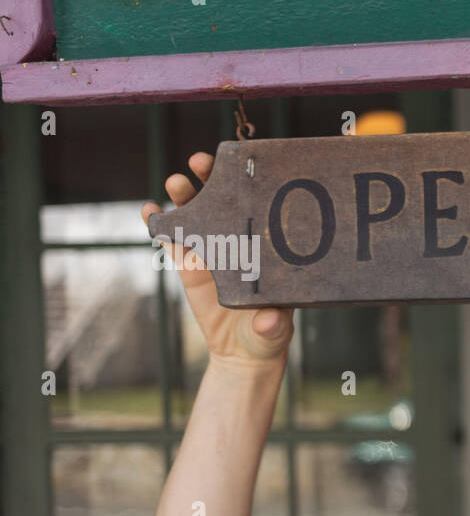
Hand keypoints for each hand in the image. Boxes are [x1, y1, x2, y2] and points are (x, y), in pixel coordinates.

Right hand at [141, 152, 292, 369]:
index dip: (247, 186)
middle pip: (223, 203)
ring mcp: (212, 251)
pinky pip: (171, 239)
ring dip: (184, 195)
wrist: (242, 352)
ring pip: (196, 215)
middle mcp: (239, 244)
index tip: (239, 166)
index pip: (257, 210)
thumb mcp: (274, 331)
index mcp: (264, 250)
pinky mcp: (189, 266)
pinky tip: (148, 209)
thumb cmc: (268, 335)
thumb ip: (273, 325)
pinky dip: (158, 222)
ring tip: (176, 182)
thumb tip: (270, 320)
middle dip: (211, 178)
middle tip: (200, 162)